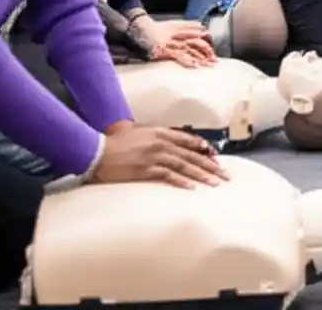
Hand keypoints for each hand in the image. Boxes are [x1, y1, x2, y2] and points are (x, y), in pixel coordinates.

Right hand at [90, 124, 229, 189]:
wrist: (96, 152)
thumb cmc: (115, 143)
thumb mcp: (138, 132)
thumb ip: (155, 136)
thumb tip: (168, 143)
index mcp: (159, 132)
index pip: (188, 140)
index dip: (203, 148)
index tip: (215, 156)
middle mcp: (160, 143)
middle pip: (191, 154)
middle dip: (210, 165)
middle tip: (225, 174)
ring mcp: (154, 156)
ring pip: (184, 165)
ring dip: (202, 175)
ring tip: (215, 183)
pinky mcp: (146, 169)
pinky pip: (169, 176)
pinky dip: (182, 181)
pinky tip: (193, 188)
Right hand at [144, 18, 215, 66]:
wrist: (144, 29)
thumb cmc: (160, 28)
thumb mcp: (175, 23)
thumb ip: (189, 24)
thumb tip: (202, 26)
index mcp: (183, 29)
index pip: (199, 36)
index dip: (207, 43)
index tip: (214, 50)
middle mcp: (180, 36)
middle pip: (197, 43)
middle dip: (207, 52)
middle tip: (214, 60)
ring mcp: (174, 43)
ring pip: (191, 50)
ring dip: (201, 58)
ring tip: (208, 64)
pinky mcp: (167, 50)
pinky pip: (180, 56)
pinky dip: (188, 60)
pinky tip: (195, 65)